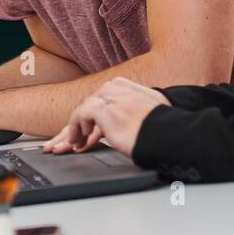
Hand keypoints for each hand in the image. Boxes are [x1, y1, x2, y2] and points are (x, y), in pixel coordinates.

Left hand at [42, 78, 169, 158]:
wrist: (170, 134)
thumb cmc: (165, 129)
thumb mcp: (150, 114)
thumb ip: (133, 114)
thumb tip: (121, 127)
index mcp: (130, 88)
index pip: (103, 102)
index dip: (90, 120)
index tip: (83, 135)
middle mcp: (119, 89)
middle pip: (90, 106)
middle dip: (76, 126)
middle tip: (64, 141)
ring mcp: (111, 97)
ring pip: (82, 111)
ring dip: (71, 131)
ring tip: (63, 146)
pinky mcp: (104, 109)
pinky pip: (81, 116)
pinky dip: (75, 129)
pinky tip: (75, 142)